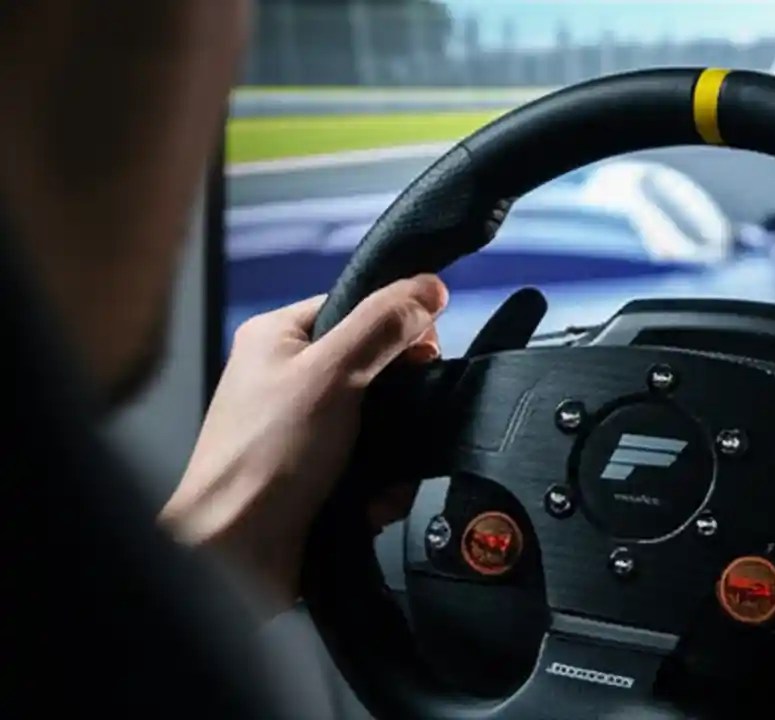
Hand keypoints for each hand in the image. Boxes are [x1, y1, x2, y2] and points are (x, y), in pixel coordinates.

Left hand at [159, 275, 448, 614]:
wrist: (234, 556)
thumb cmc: (265, 458)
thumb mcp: (332, 374)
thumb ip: (383, 325)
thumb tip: (430, 286)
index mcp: (279, 337)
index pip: (360, 308)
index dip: (400, 327)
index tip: (425, 355)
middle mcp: (289, 378)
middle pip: (379, 367)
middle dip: (403, 401)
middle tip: (400, 421)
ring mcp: (303, 429)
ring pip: (384, 421)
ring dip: (395, 453)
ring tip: (380, 476)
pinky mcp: (317, 474)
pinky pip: (374, 464)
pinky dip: (381, 485)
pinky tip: (370, 503)